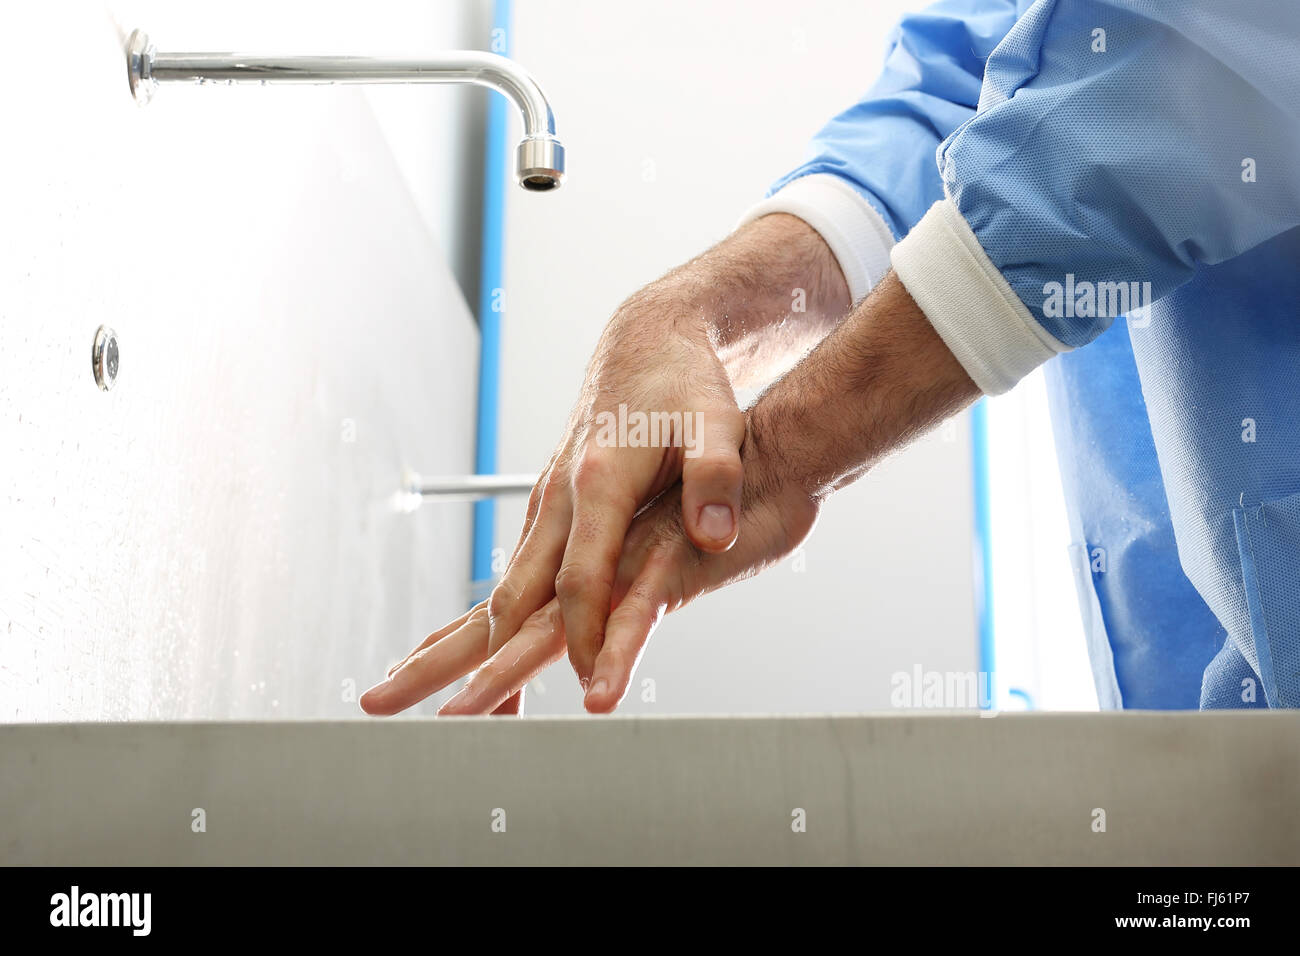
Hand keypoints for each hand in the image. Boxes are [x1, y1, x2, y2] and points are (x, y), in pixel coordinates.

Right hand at [359, 411, 819, 714]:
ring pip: (508, 580)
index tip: (591, 687)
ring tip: (446, 690)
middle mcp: (560, 492)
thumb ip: (716, 480)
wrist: (648, 338)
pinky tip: (494, 642)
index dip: (585, 637)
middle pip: (516, 589)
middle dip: (482, 653)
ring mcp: (549, 496)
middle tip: (446, 707)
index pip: (583, 578)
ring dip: (479, 636)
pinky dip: (503, 612)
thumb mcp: (718, 423)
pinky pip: (521, 566)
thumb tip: (714, 536)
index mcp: (597, 478)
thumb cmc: (685, 382)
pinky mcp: (552, 500)